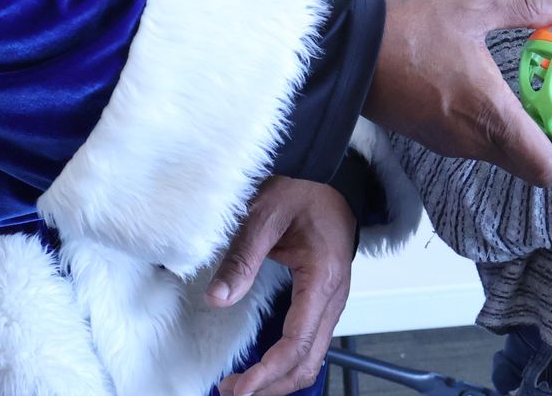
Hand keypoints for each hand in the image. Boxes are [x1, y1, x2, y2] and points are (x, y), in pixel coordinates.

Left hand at [210, 177, 354, 395]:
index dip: (268, 372)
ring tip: (242, 385)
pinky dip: (287, 363)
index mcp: (322, 277)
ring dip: (279, 378)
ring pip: (312, 357)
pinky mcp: (323, 299)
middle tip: (231, 391)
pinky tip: (263, 366)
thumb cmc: (302, 190)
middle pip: (309, 361)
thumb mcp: (264, 214)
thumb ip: (242, 257)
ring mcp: (332, 300)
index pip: (298, 342)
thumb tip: (218, 297)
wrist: (328, 177)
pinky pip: (311, 342)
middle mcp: (334, 295)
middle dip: (271, 385)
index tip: (239, 387)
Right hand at [365, 0, 551, 186]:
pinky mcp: (431, 137)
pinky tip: (507, 101)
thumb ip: (524, 7)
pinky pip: (479, 145)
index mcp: (490, 114)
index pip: (544, 165)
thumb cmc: (409, 27)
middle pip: (529, 167)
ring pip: (504, 156)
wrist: (346, 53)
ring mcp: (449, 143)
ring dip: (532, 142)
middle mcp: (472, 140)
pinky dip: (504, 134)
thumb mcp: (472, 3)